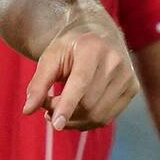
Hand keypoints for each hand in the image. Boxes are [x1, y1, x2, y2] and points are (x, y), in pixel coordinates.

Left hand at [23, 14, 137, 129]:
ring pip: (97, 115)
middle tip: (46, 107)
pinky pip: (106, 118)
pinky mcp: (133, 88)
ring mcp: (127, 76)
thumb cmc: (69, 47)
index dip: (67, 105)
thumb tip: (27, 111)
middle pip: (87, 103)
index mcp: (92, 48)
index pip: (80, 83)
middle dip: (63, 111)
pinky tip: (75, 112)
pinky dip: (86, 121)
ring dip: (73, 120)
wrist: (98, 34)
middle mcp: (115, 61)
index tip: (56, 125)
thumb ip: (38, 83)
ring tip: (58, 110)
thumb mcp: (50, 58)